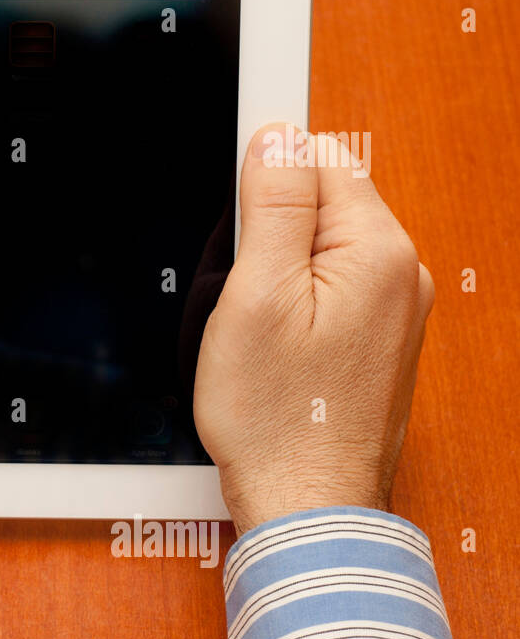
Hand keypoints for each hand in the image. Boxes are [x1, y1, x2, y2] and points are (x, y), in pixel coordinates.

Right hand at [193, 123, 433, 533]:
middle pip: (321, 203)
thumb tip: (279, 135)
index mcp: (378, 252)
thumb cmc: (278, 418)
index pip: (320, 158)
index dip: (262, 177)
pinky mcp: (378, 338)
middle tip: (240, 290)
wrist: (305, 504)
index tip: (238, 223)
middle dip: (268, 231)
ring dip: (277, 270)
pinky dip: (294, 302)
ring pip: (321, 248)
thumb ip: (275, 205)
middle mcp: (401, 274)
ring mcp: (394, 309)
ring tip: (255, 327)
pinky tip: (274, 346)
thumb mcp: (256, 296)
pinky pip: (330, 288)